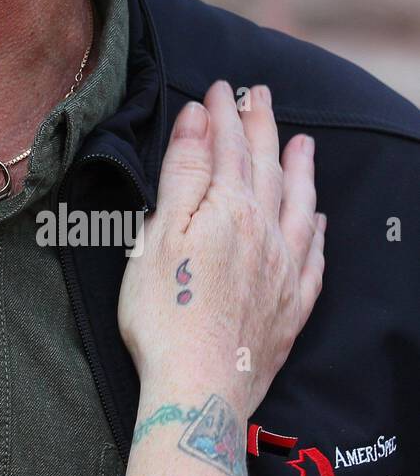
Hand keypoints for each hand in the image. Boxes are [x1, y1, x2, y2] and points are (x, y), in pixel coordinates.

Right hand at [118, 80, 323, 415]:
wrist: (200, 388)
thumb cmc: (165, 312)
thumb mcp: (159, 233)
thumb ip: (185, 173)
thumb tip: (200, 119)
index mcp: (229, 210)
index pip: (228, 147)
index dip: (223, 114)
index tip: (219, 87)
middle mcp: (266, 232)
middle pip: (266, 167)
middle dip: (261, 127)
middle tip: (260, 96)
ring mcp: (285, 269)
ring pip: (298, 204)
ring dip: (298, 169)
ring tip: (302, 142)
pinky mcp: (292, 305)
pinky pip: (314, 255)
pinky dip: (315, 228)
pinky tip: (316, 219)